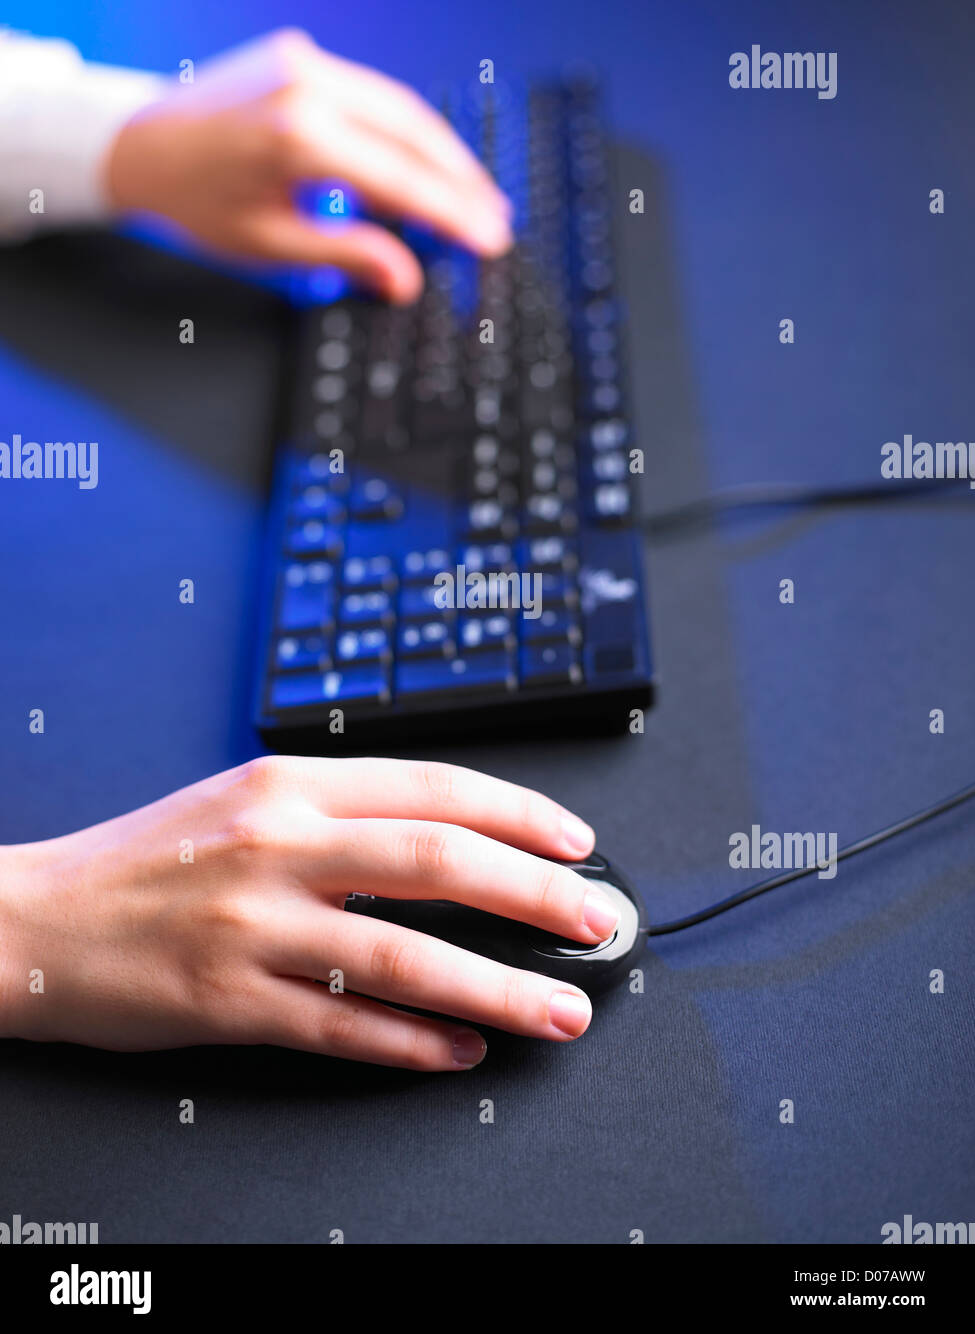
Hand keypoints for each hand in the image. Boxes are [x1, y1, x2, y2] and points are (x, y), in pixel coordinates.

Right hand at [0, 757, 616, 1069]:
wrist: (38, 919)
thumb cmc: (150, 859)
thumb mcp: (244, 800)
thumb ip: (339, 810)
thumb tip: (454, 842)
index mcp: (287, 784)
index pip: (431, 787)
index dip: (517, 813)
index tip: (575, 843)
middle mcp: (278, 845)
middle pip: (436, 861)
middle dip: (535, 894)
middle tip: (595, 923)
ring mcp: (254, 925)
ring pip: (402, 954)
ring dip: (495, 987)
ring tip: (557, 1009)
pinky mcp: (228, 1001)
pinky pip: (342, 1027)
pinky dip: (412, 1042)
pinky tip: (460, 1052)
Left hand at [105, 29, 512, 301]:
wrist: (139, 144)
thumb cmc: (194, 200)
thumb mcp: (270, 245)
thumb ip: (345, 256)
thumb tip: (404, 277)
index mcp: (299, 137)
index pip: (402, 179)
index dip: (454, 213)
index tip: (490, 239)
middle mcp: (307, 87)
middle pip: (415, 132)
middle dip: (462, 179)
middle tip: (495, 219)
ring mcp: (304, 63)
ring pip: (399, 106)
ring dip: (441, 152)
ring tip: (472, 195)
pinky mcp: (300, 56)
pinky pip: (370, 92)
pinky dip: (404, 128)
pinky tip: (425, 160)